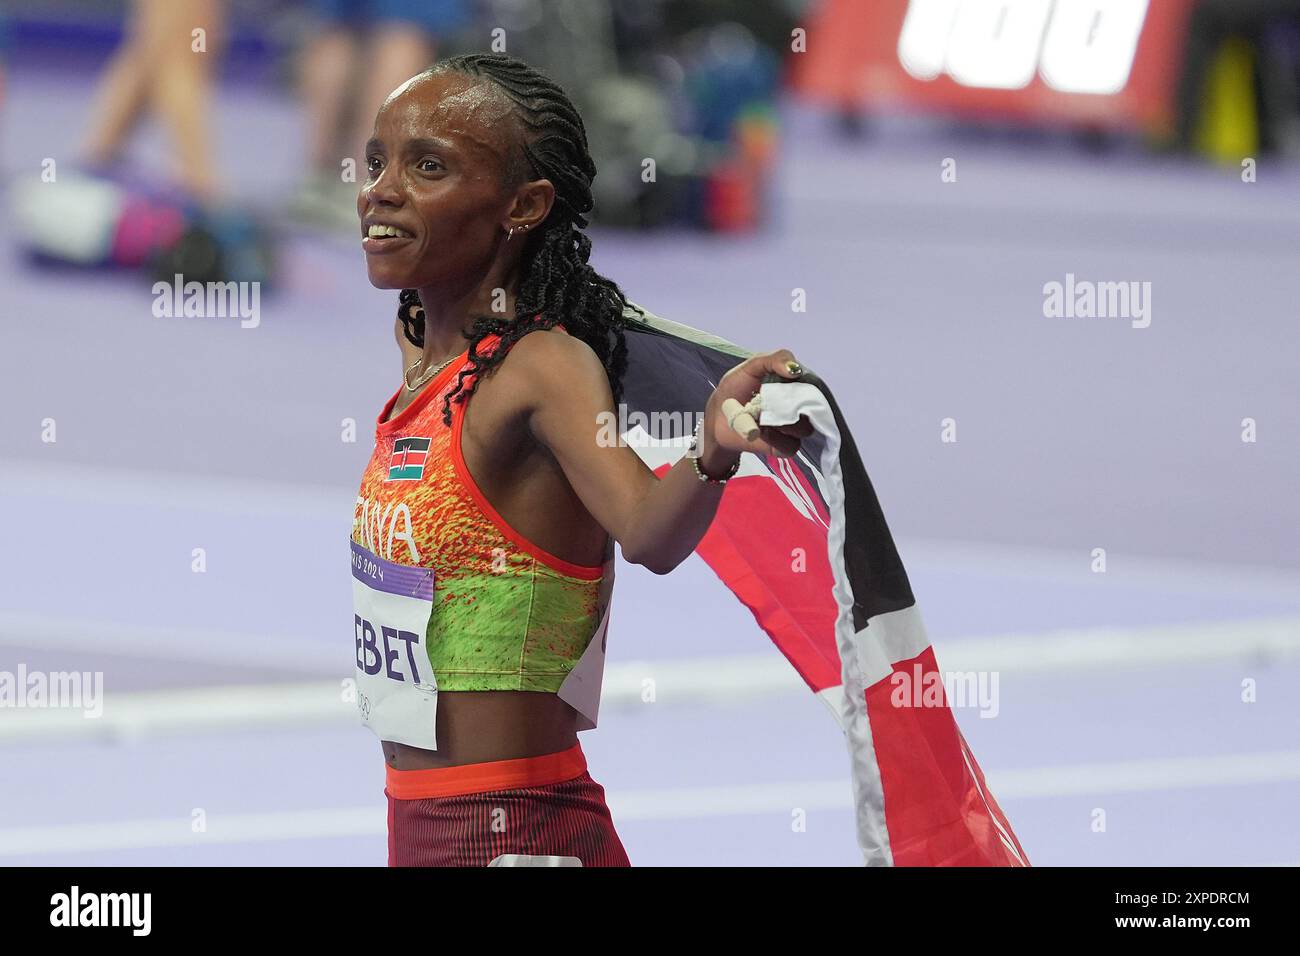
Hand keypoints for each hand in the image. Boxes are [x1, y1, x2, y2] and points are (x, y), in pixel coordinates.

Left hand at [699, 350, 812, 471]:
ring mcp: (791, 428)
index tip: (787, 380)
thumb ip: (774, 359)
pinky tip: (761, 432)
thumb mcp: (751, 367)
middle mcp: (796, 408)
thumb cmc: (734, 390)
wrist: (717, 418)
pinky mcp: (784, 447)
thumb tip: (795, 370)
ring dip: (784, 423)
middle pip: (814, 409)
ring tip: (762, 417)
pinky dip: (776, 439)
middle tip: (771, 400)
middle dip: (794, 405)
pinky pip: (791, 446)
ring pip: (805, 428)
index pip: (813, 385)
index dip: (803, 384)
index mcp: (793, 387)